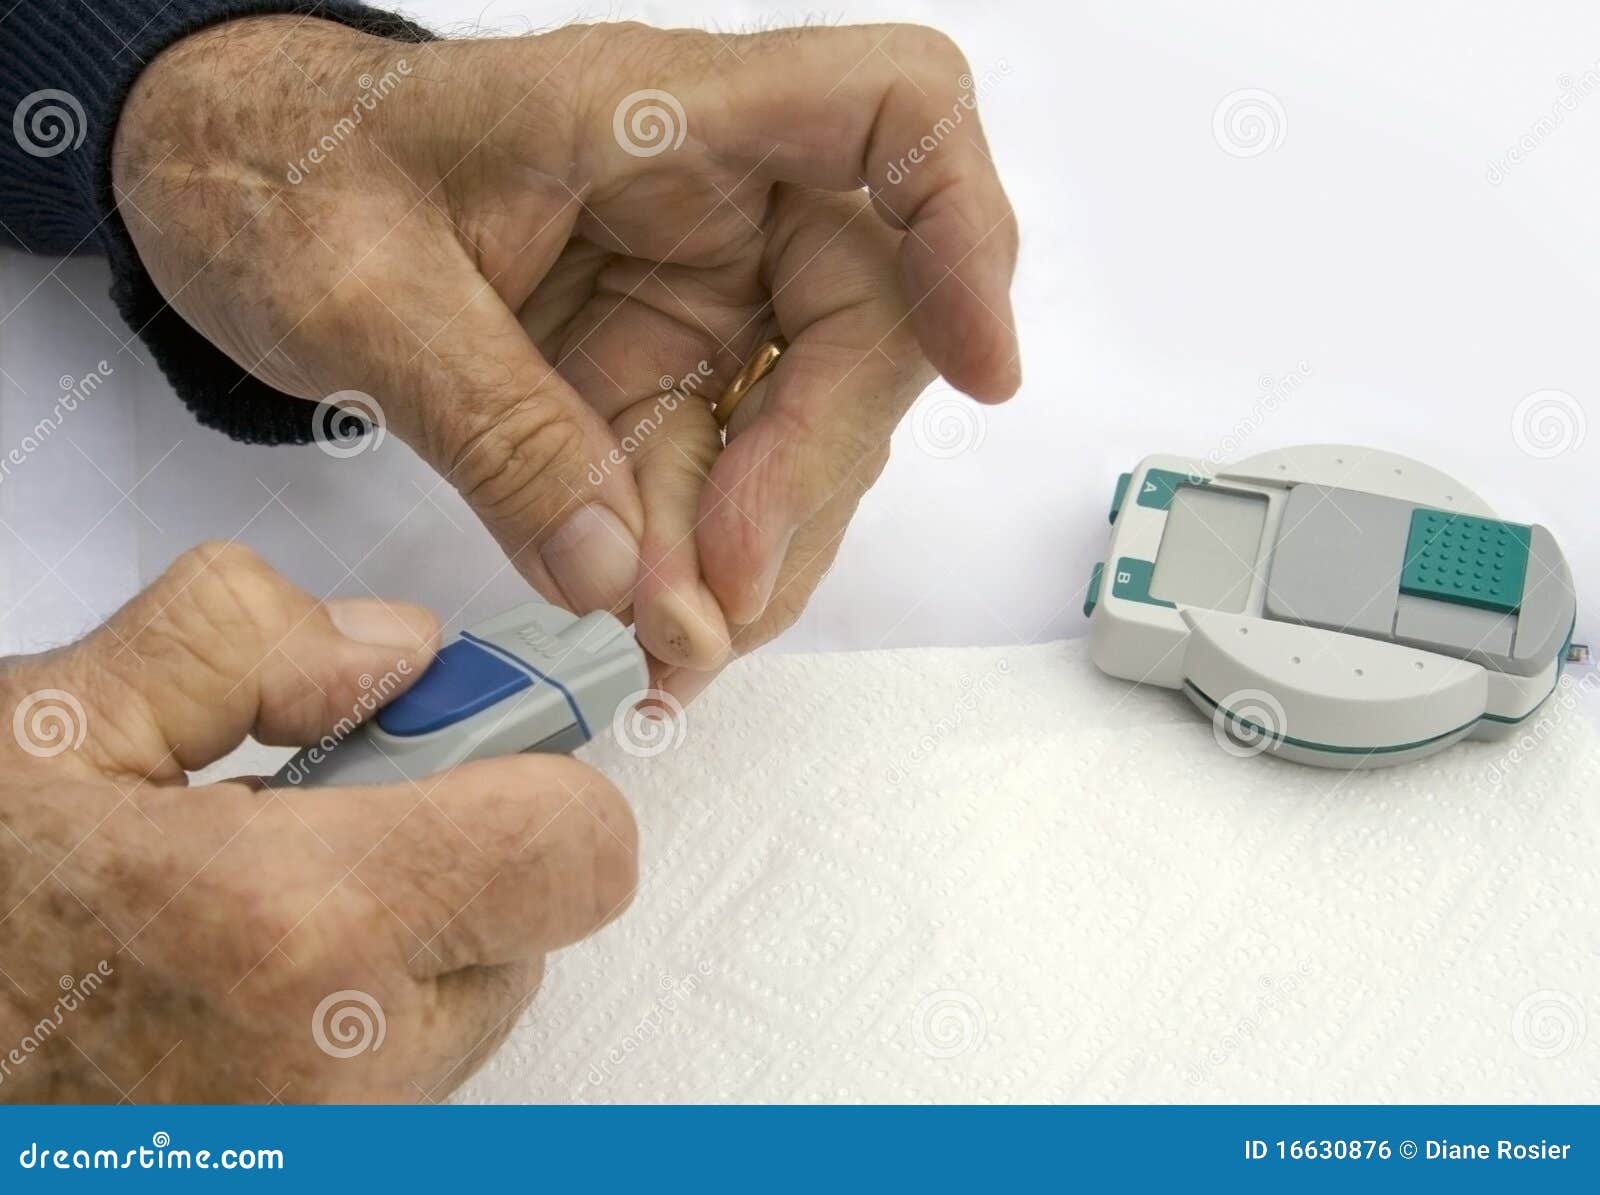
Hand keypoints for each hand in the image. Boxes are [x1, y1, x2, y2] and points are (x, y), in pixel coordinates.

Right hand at [0, 543, 634, 1102]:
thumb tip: (395, 649)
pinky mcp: (319, 1168)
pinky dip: (360, 1000)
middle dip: (461, 843)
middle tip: (334, 809)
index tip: (481, 729)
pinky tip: (247, 972)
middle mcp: (344, 1063)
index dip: (541, 769)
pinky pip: (410, 1057)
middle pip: (536, 920)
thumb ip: (241, 643)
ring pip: (474, 992)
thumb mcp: (54, 729)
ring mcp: (335, 1140)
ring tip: (259, 902)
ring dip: (404, 927)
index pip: (576, 849)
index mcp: (296, 929)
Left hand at [112, 18, 1019, 701]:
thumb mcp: (360, 297)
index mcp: (662, 113)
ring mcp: (695, 290)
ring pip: (799, 426)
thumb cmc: (284, 176)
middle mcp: (713, 195)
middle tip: (715, 600)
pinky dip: (692, 560)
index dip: (964, 228)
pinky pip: (717, 474)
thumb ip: (499, 428)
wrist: (227, 184)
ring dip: (750, 550)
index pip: (892, 112)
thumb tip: (623, 573)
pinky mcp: (659, 367)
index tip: (976, 368)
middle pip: (868, 321)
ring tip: (668, 646)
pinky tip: (648, 624)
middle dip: (808, 476)